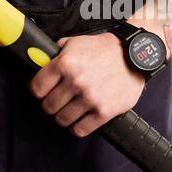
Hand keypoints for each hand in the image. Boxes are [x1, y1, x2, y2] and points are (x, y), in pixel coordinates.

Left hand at [29, 31, 145, 136]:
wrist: (134, 56)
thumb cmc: (105, 49)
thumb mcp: (75, 42)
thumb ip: (56, 52)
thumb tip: (40, 60)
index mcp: (65, 63)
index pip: (36, 88)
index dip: (38, 90)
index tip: (42, 92)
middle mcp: (75, 82)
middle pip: (48, 106)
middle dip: (50, 104)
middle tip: (57, 100)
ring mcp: (89, 98)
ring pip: (62, 119)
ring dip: (63, 116)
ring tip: (69, 109)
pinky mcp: (103, 112)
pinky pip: (80, 130)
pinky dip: (76, 127)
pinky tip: (79, 119)